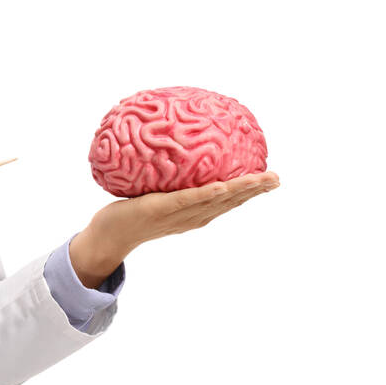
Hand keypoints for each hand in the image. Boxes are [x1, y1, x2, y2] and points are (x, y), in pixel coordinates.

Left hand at [72, 171, 281, 284]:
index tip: (273, 179)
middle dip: (255, 191)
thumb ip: (173, 179)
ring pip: (215, 201)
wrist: (108, 234)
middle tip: (277, 178)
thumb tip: (179, 150)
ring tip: (262, 180)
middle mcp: (192, 217)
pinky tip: (222, 187)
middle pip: (230, 202)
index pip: (229, 201)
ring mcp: (177, 215)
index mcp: (195, 213)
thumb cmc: (132, 212)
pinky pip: (186, 200)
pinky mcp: (160, 209)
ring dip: (240, 191)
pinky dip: (206, 194)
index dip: (251, 191)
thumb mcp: (159, 194)